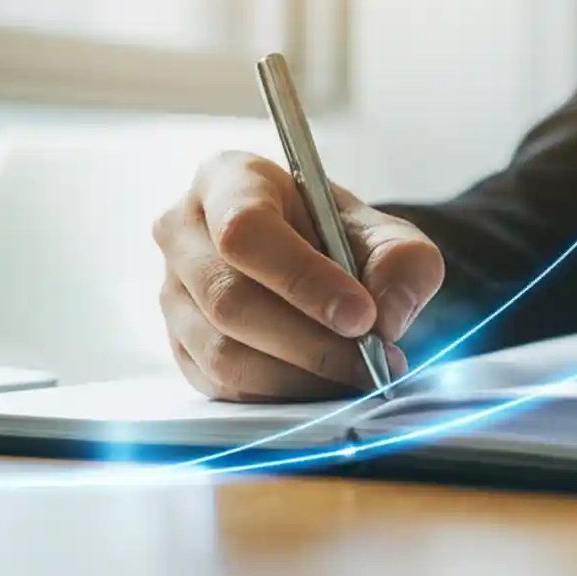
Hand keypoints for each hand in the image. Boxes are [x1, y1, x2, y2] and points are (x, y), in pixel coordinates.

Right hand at [153, 151, 444, 401]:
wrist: (322, 266)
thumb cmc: (344, 240)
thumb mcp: (389, 237)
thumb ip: (403, 264)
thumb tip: (385, 318)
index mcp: (227, 181)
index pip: (246, 232)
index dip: (303, 280)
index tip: (361, 316)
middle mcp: (184, 233)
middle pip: (231, 299)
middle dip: (311, 342)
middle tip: (372, 360)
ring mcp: (173, 293)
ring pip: (224, 352)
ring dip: (300, 376)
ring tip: (357, 375)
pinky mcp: (180, 347)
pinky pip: (223, 386)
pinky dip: (281, 395)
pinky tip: (325, 385)